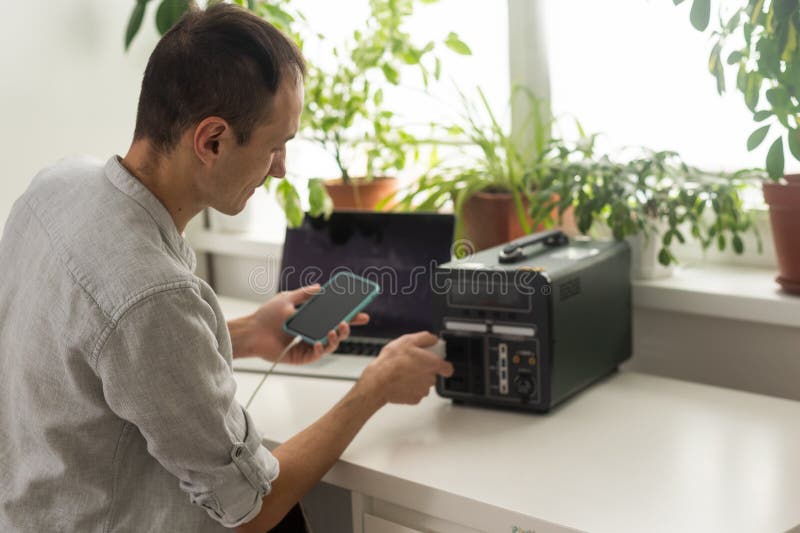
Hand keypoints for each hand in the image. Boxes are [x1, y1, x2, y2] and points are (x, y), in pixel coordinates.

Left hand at [240, 284, 368, 364]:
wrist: (252, 331)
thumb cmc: (267, 316)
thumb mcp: (288, 299)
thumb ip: (305, 294)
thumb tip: (320, 287)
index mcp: (310, 320)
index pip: (334, 318)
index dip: (349, 316)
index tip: (362, 312)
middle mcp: (312, 333)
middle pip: (335, 332)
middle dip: (347, 327)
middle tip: (352, 321)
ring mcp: (307, 346)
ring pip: (329, 344)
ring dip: (336, 337)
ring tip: (336, 330)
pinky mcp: (301, 357)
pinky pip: (316, 355)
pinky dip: (321, 349)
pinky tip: (320, 343)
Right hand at [359, 331, 453, 405]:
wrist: (378, 381)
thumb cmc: (392, 362)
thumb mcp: (408, 340)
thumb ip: (425, 338)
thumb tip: (433, 339)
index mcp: (432, 364)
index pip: (448, 368)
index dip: (443, 365)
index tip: (435, 361)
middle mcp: (430, 379)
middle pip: (432, 374)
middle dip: (424, 369)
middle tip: (411, 363)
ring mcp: (422, 390)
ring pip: (423, 383)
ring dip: (416, 378)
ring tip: (403, 371)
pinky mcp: (414, 399)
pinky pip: (414, 392)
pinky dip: (409, 388)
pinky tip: (400, 381)